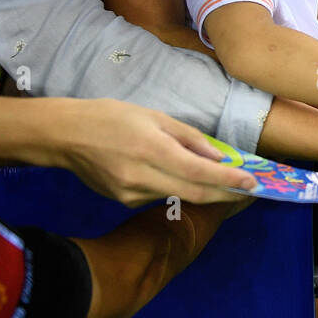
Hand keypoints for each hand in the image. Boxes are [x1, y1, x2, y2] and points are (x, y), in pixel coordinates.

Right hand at [42, 99, 258, 206]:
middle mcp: (142, 178)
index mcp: (151, 150)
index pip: (200, 172)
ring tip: (223, 180)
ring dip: (203, 189)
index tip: (253, 182)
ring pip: (178, 195)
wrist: (65, 136)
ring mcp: (131, 194)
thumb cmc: (111, 117)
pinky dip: (178, 187)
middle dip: (226, 193)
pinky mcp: (123, 201)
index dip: (229, 180)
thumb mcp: (154, 116)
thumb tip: (219, 156)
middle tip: (248, 190)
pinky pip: (160, 196)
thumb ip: (189, 137)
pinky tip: (182, 176)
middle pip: (195, 193)